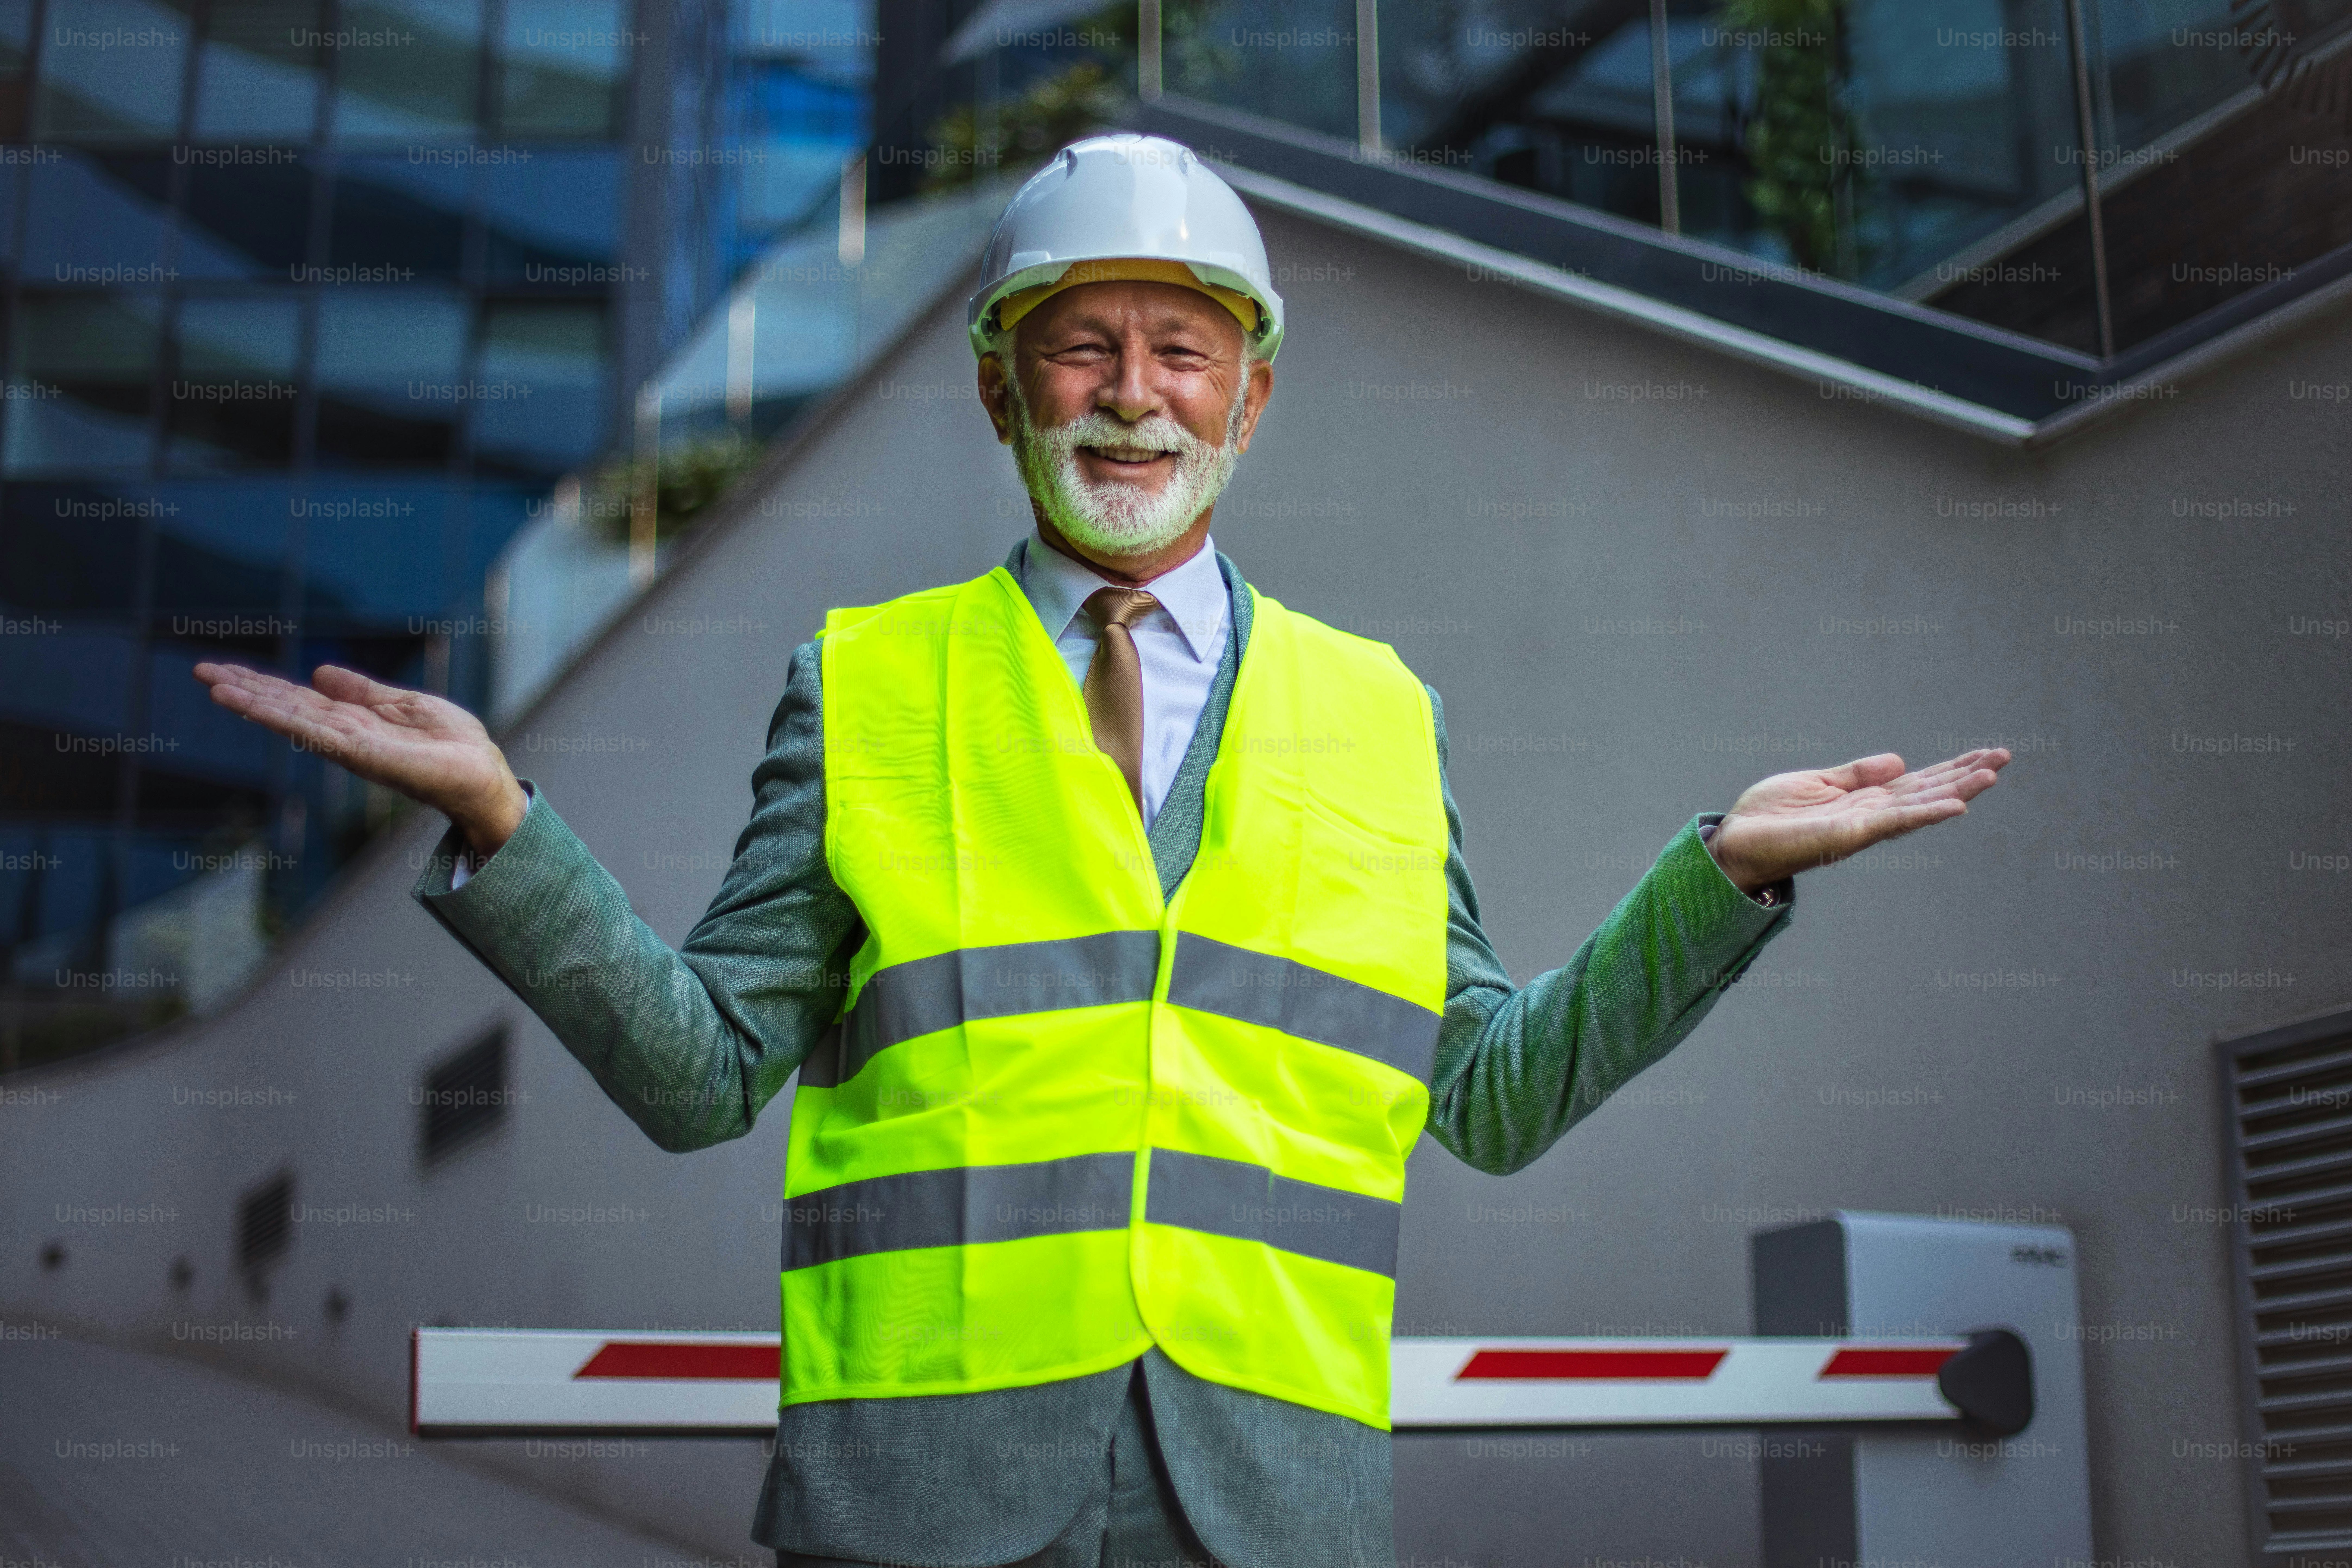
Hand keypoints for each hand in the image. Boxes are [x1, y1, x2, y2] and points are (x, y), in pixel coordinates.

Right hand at [193, 663, 528, 858]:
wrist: (480, 769)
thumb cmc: (450, 741)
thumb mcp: (403, 703)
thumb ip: (362, 691)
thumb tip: (321, 672)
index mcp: (352, 720)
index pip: (298, 699)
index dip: (263, 684)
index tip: (228, 670)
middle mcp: (342, 734)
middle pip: (284, 706)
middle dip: (245, 689)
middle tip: (202, 670)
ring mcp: (347, 745)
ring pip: (290, 718)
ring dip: (252, 702)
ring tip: (214, 683)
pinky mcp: (360, 754)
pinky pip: (314, 732)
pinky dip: (283, 717)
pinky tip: (256, 705)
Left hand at [1710, 749, 2009, 893]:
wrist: (1737, 840)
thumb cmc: (1770, 815)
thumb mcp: (1818, 782)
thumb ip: (1858, 774)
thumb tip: (1900, 760)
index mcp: (1864, 801)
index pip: (1916, 782)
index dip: (1950, 768)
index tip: (1983, 754)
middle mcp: (1871, 815)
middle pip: (1928, 792)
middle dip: (1965, 776)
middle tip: (2004, 757)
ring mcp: (1864, 827)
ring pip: (1920, 806)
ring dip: (1957, 791)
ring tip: (1992, 774)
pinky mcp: (1850, 835)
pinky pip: (1894, 822)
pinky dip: (1925, 813)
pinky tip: (1954, 805)